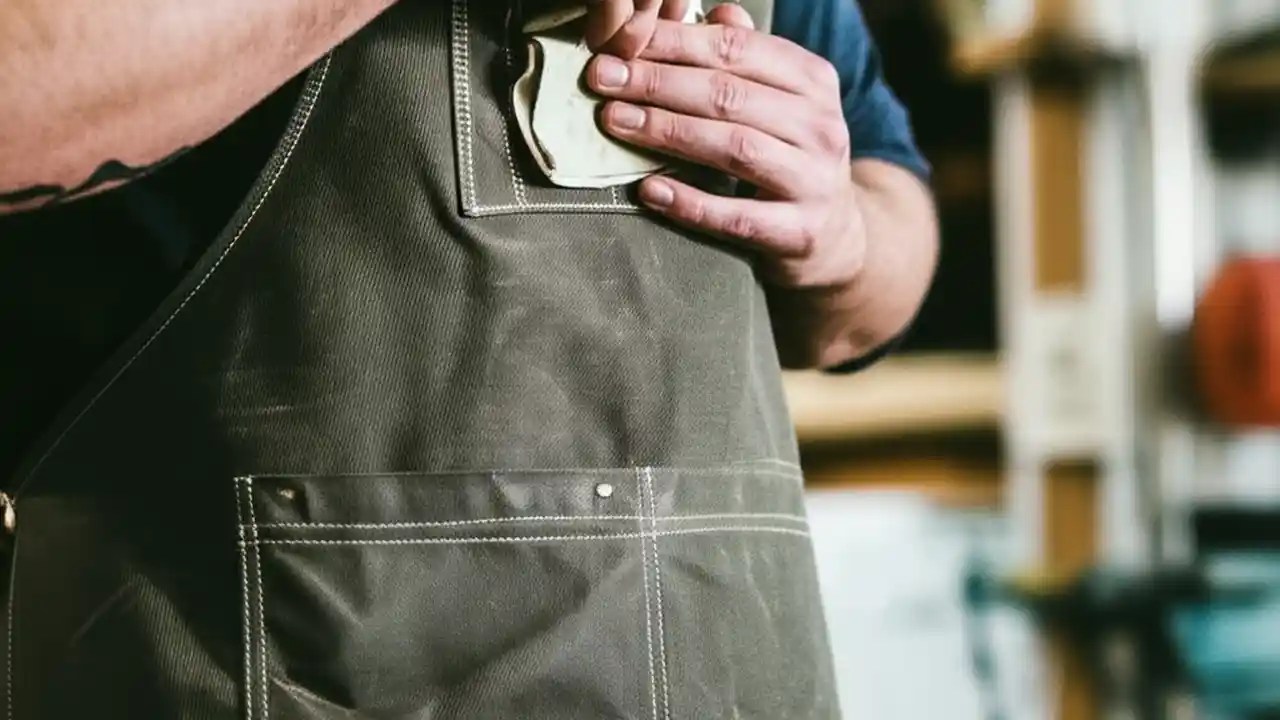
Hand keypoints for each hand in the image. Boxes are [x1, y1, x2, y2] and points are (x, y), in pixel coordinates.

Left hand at [586, 5, 865, 288]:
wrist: (836, 234)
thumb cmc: (791, 156)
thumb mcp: (781, 100)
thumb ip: (748, 58)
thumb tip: (712, 14)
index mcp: (813, 81)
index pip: (737, 50)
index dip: (674, 42)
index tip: (621, 39)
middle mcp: (820, 126)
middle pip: (728, 95)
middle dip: (658, 83)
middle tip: (603, 78)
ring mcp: (813, 181)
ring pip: (733, 147)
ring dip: (667, 132)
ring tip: (615, 121)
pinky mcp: (798, 232)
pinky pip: (737, 216)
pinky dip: (690, 202)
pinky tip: (649, 189)